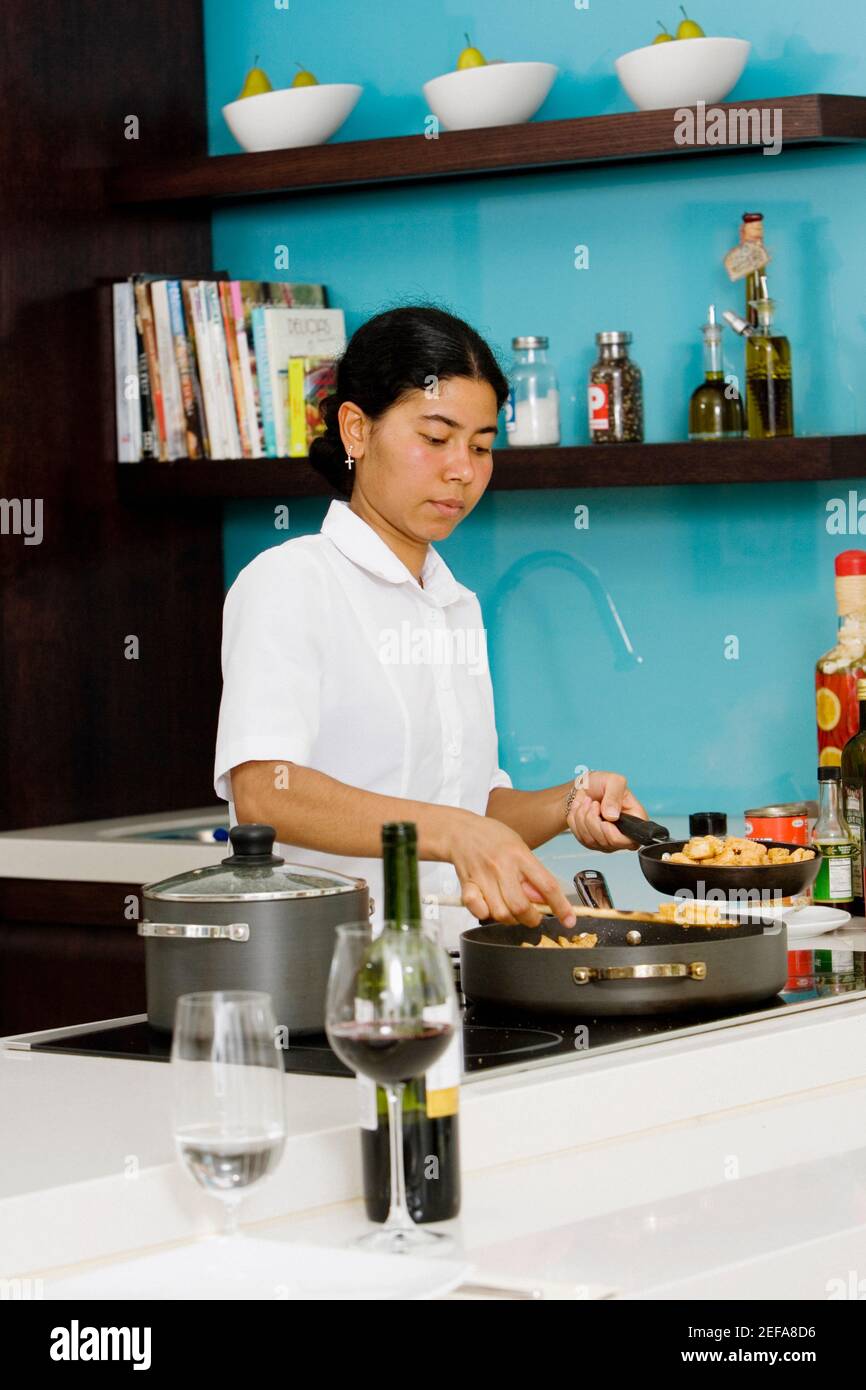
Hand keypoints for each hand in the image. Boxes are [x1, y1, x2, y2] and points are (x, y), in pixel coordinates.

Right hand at [446, 810, 576, 928]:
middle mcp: (502, 867)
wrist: (460, 830)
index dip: (561, 907)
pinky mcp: (467, 885)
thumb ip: (532, 874)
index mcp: (520, 856)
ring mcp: (483, 877)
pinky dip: (486, 914)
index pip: (547, 886)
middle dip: (532, 919)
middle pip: (521, 906)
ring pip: (501, 913)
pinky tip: (490, 907)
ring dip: (511, 919)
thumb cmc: (494, 838)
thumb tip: (546, 900)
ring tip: (513, 912)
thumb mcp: (521, 848)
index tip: (569, 920)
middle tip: (534, 917)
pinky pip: (477, 910)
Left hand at [566, 771, 646, 852]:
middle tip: (594, 803)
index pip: (630, 841)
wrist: (586, 787)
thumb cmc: (603, 783)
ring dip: (583, 818)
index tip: (604, 820)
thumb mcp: (613, 781)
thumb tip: (612, 817)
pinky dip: (576, 821)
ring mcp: (607, 841)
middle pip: (607, 842)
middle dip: (594, 820)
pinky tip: (581, 810)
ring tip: (587, 802)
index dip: (614, 834)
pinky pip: (580, 838)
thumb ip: (614, 796)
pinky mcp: (592, 842)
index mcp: (635, 820)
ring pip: (591, 841)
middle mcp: (623, 835)